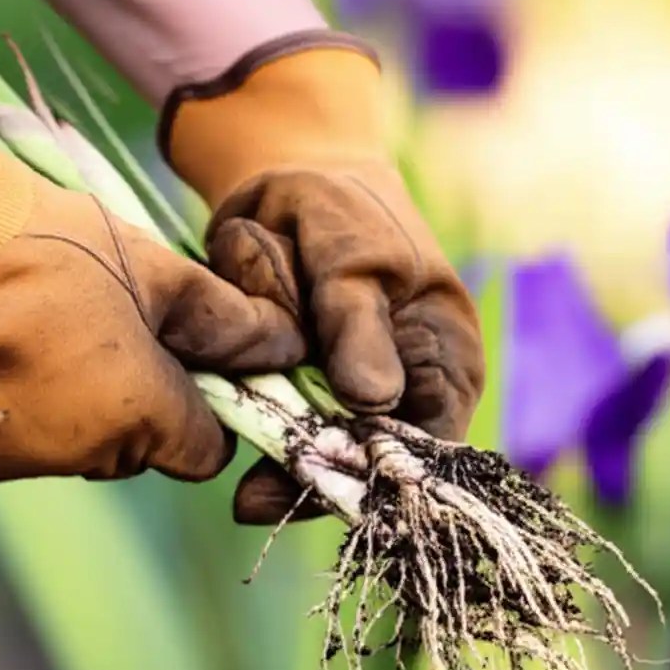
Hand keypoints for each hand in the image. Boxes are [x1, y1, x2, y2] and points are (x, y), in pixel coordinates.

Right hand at [0, 101, 303, 482]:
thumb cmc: (49, 244)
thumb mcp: (154, 269)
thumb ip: (227, 321)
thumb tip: (288, 349)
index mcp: (141, 419)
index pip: (202, 451)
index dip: (203, 407)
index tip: (179, 358)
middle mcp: (81, 458)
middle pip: (136, 449)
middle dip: (135, 403)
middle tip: (106, 329)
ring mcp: (14, 464)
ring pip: (73, 447)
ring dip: (73, 409)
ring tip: (43, 331)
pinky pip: (9, 446)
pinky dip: (11, 414)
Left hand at [162, 37, 484, 522]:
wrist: (285, 178)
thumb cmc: (346, 212)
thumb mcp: (358, 260)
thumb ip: (360, 328)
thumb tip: (374, 401)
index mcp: (444, 366)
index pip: (425, 450)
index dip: (376, 475)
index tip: (319, 478)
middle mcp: (396, 395)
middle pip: (357, 466)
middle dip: (303, 462)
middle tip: (252, 491)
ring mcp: (336, 398)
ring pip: (300, 447)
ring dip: (265, 419)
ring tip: (242, 366)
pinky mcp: (286, 392)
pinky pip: (256, 419)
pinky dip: (235, 395)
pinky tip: (226, 360)